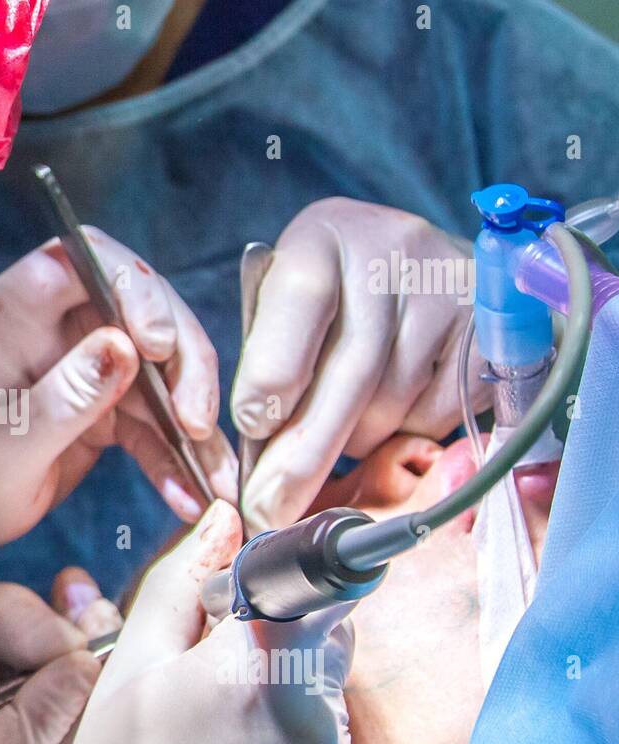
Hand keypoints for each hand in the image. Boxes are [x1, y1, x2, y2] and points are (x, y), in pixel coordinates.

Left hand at [0, 228, 236, 555]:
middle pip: (140, 309)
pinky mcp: (98, 403)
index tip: (160, 345)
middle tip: (197, 419)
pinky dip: (173, 454)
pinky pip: (150, 417)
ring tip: (214, 476)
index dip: (135, 287)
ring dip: (190, 418)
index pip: (85, 258)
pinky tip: (190, 494)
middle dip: (182, 360)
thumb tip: (127, 347)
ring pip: (159, 367)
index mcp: (10, 312)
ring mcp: (78, 362)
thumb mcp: (2, 451)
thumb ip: (63, 398)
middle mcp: (50, 325)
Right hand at [0, 502, 363, 743]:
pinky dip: (296, 739)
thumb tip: (224, 521)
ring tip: (221, 738)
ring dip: (287, 687)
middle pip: (325, 627)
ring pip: (327, 683)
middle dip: (280, 633)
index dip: (286, 571)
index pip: (315, 575)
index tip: (251, 594)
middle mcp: (318, 711)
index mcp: (259, 667)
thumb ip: (180, 585)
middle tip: (213, 676)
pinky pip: (331, 738)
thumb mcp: (131, 670)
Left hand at [233, 198, 480, 529]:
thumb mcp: (287, 306)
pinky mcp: (491, 333)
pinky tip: (386, 417)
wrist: (419, 267)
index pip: (299, 301)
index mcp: (324, 235)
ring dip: (352, 442)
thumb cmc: (331, 299)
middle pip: (351, 370)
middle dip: (303, 453)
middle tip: (270, 508)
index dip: (273, 373)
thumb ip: (270, 359)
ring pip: (391, 402)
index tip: (252, 428)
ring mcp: (449, 290)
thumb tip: (261, 452)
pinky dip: (399, 434)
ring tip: (333, 440)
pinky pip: (434, 414)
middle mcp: (393, 251)